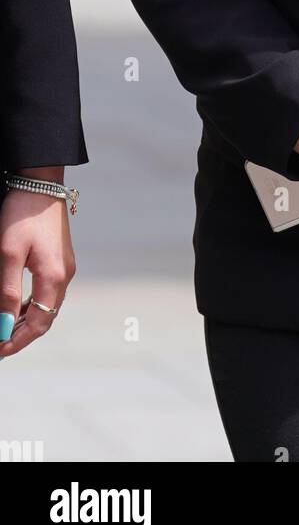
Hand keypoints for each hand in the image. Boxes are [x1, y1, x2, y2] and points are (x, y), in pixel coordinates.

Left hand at [0, 172, 75, 357]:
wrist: (40, 183)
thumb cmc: (22, 215)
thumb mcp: (8, 254)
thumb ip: (7, 292)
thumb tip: (3, 325)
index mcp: (54, 277)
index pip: (38, 323)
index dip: (17, 341)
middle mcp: (65, 275)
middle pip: (45, 318)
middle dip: (21, 334)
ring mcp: (65, 267)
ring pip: (47, 306)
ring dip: (26, 320)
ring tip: (4, 328)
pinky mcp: (61, 259)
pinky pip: (48, 292)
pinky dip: (32, 305)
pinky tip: (17, 305)